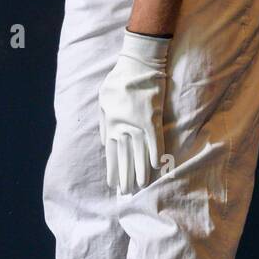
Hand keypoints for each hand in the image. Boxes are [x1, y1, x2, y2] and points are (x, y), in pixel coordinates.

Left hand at [98, 30, 169, 193]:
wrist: (136, 66)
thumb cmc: (117, 82)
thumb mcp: (102, 102)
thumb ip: (103, 124)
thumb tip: (103, 142)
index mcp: (110, 125)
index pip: (111, 153)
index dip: (112, 170)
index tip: (113, 184)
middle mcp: (122, 128)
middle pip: (124, 157)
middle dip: (124, 176)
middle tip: (125, 193)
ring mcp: (137, 124)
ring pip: (138, 152)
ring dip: (139, 170)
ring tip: (140, 186)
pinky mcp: (152, 118)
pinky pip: (155, 140)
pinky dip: (155, 153)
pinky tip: (155, 166)